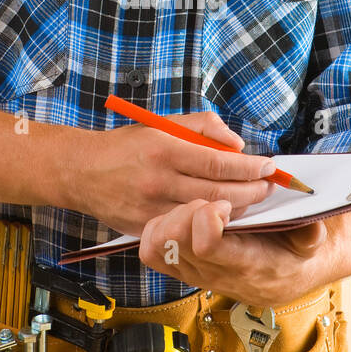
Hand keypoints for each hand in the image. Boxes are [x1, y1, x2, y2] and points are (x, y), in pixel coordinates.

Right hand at [70, 110, 277, 236]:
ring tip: (252, 199)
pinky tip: (223, 214)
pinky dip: (210, 222)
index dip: (250, 167)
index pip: (219, 164)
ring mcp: (153, 209)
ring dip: (237, 208)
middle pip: (219, 193)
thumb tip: (236, 144)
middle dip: (252, 191)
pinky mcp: (147, 228)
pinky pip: (188, 228)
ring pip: (207, 214)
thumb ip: (203, 127)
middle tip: (269, 186)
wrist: (81, 171)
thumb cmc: (126, 145)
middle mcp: (159, 182)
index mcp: (164, 150)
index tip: (268, 166)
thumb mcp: (163, 123)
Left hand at [137, 198, 331, 305]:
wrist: (289, 276)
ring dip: (168, 220)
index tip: (224, 202)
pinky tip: (182, 216)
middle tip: (206, 200)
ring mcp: (195, 275)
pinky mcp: (184, 271)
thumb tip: (312, 227)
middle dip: (185, 211)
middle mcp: (216, 275)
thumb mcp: (314, 242)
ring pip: (156, 247)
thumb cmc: (297, 253)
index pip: (207, 245)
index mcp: (247, 267)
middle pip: (174, 242)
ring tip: (192, 208)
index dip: (207, 216)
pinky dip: (158, 229)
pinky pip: (152, 252)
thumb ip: (311, 234)